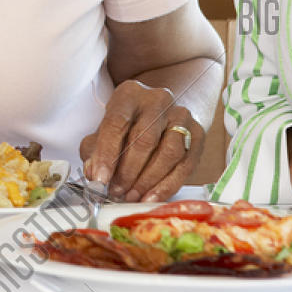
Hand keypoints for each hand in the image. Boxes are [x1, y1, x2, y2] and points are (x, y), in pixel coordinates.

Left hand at [81, 80, 203, 200]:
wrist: (160, 112)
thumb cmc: (127, 125)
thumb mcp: (105, 130)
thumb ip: (94, 150)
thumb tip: (94, 174)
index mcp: (130, 94)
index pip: (117, 122)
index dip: (107, 153)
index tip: (100, 179)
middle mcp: (158, 100)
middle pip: (145, 138)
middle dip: (128, 171)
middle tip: (116, 191)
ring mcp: (181, 116)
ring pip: (169, 152)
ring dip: (148, 180)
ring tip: (132, 196)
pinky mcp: (197, 134)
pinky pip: (185, 164)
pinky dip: (167, 185)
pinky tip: (152, 197)